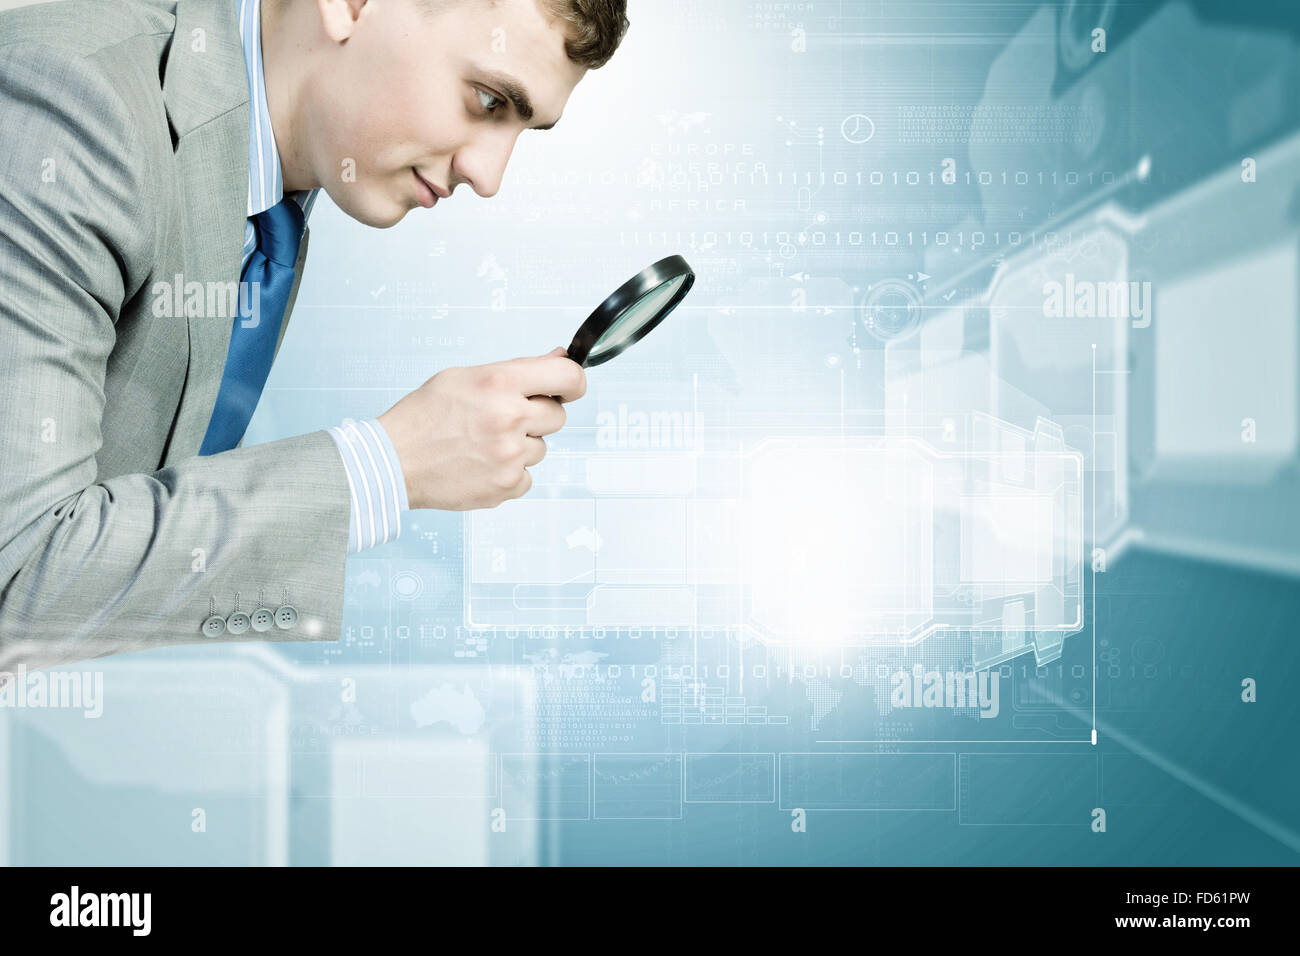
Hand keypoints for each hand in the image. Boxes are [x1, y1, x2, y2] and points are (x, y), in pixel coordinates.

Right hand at [376, 346, 584, 510]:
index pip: (568, 378)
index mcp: (499, 383)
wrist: (394, 461)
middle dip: (536, 416)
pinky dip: (510, 472)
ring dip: (520, 445)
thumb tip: (560, 359)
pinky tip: (481, 463)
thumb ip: (517, 369)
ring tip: (483, 443)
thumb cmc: (424, 416)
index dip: (573, 383)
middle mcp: (509, 418)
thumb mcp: (466, 376)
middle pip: (557, 416)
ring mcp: (509, 455)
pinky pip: (527, 476)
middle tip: (502, 419)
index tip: (568, 389)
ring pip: (541, 448)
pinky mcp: (506, 485)